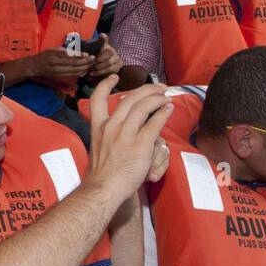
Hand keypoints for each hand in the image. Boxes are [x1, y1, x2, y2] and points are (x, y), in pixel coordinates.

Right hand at [30, 46, 94, 80]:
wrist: (33, 67)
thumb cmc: (43, 56)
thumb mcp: (53, 50)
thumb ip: (65, 52)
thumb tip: (78, 53)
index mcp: (55, 57)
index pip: (71, 58)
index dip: (81, 57)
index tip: (89, 55)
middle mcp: (56, 66)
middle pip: (74, 65)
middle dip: (85, 63)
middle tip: (93, 59)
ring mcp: (57, 72)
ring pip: (74, 71)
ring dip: (84, 68)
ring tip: (91, 64)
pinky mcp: (59, 76)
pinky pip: (71, 75)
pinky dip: (79, 72)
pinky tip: (84, 70)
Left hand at [87, 36, 122, 79]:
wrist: (100, 71)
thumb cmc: (92, 63)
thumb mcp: (89, 57)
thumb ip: (87, 54)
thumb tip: (84, 46)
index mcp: (105, 46)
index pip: (105, 40)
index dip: (104, 38)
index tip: (101, 35)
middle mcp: (112, 51)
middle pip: (109, 52)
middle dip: (100, 58)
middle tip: (92, 63)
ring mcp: (117, 58)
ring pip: (109, 62)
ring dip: (99, 67)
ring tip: (91, 69)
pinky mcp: (118, 65)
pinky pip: (110, 69)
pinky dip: (100, 72)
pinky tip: (93, 73)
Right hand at [87, 77, 173, 197]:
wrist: (103, 189)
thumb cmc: (102, 174)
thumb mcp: (98, 149)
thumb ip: (107, 135)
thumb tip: (123, 127)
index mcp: (98, 128)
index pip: (97, 99)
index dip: (105, 85)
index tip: (113, 77)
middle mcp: (111, 127)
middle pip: (130, 99)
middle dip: (146, 89)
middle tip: (158, 87)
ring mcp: (125, 135)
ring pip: (144, 106)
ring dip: (158, 98)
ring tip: (166, 97)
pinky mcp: (140, 144)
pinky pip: (155, 122)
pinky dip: (164, 113)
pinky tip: (168, 110)